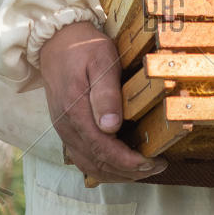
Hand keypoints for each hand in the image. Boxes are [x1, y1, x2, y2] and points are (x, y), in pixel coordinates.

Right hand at [38, 21, 167, 183]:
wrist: (56, 40)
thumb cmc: (84, 47)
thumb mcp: (101, 60)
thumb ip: (106, 93)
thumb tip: (111, 127)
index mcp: (76, 112)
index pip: (104, 150)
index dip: (129, 162)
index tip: (153, 163)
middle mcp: (67, 126)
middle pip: (98, 163)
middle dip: (129, 172)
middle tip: (156, 167)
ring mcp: (64, 129)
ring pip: (89, 165)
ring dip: (116, 174)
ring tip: (142, 170)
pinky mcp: (65, 128)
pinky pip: (82, 157)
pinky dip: (102, 166)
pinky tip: (119, 164)